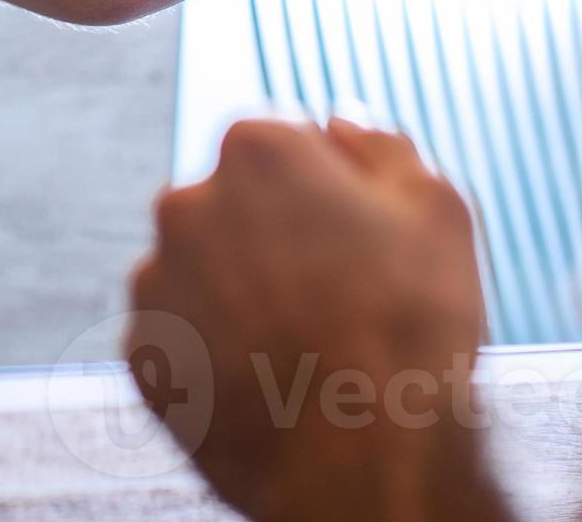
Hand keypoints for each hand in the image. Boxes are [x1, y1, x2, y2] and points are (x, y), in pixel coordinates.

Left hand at [126, 117, 499, 521]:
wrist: (368, 459)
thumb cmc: (413, 329)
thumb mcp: (437, 207)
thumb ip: (380, 144)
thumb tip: (339, 121)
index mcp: (254, 150)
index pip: (275, 144)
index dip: (320, 190)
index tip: (351, 238)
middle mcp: (185, 203)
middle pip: (228, 207)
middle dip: (269, 239)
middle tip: (331, 298)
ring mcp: (156, 282)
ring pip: (198, 273)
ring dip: (236, 296)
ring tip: (301, 350)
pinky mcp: (144, 356)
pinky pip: (179, 339)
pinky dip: (213, 355)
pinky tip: (266, 383)